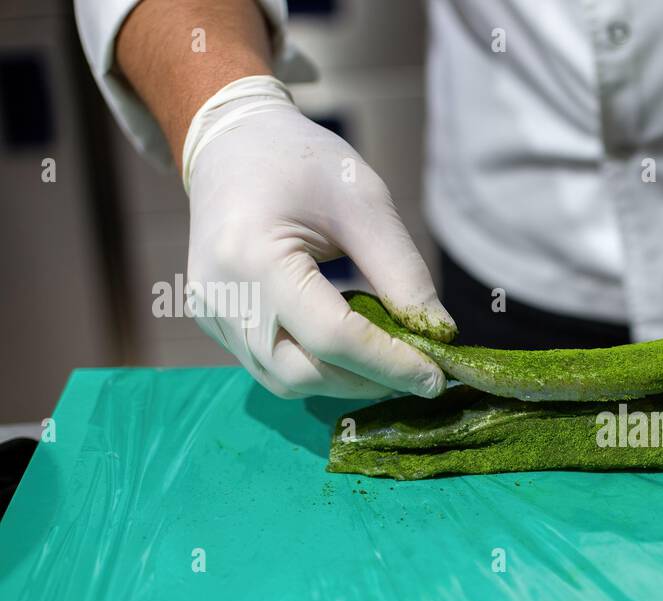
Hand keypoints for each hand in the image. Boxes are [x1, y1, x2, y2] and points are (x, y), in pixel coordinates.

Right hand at [184, 76, 454, 398]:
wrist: (231, 146)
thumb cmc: (301, 163)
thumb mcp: (364, 203)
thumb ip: (402, 272)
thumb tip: (440, 334)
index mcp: (253, 256)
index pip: (331, 337)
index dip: (389, 364)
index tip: (437, 377)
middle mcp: (222, 296)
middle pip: (304, 374)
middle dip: (369, 380)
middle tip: (420, 371)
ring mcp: (212, 316)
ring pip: (287, 381)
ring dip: (346, 382)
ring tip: (390, 360)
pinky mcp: (216, 325)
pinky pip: (273, 368)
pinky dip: (320, 368)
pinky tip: (353, 348)